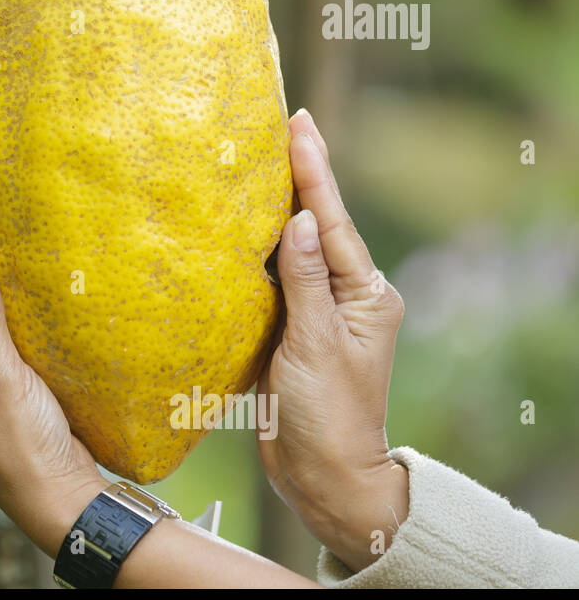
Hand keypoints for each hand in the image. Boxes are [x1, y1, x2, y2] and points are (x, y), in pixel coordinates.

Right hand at [258, 109, 409, 571]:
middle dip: (298, 176)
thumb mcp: (317, 346)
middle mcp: (344, 296)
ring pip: (291, 249)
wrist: (322, 477)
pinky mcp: (289, 331)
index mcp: (363, 294)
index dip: (312, 170)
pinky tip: (236, 227)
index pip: (333, 221)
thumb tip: (304, 218)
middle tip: (282, 123)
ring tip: (254, 161)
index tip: (298, 123)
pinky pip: (271, 280)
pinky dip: (253, 251)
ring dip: (273, 208)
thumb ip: (306, 281)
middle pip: (318, 224)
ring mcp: (316, 313)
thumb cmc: (328, 418)